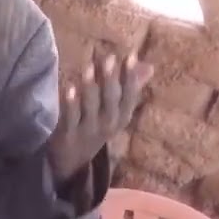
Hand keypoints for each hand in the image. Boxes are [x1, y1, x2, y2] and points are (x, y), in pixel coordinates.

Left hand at [48, 52, 153, 181]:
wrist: (71, 161)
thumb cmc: (95, 128)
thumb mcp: (115, 112)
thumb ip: (129, 88)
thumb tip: (150, 66)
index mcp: (121, 117)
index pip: (130, 95)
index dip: (131, 77)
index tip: (131, 56)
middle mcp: (109, 124)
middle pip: (112, 100)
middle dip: (111, 78)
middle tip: (109, 57)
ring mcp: (89, 130)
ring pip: (91, 106)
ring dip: (90, 86)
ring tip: (88, 67)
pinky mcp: (69, 134)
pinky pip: (71, 117)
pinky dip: (70, 103)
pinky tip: (68, 86)